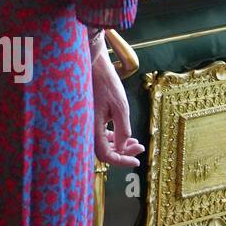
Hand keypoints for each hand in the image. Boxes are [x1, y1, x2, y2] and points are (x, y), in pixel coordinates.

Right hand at [92, 44, 144, 166]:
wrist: (93, 63)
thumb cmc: (106, 82)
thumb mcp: (120, 107)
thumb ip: (122, 130)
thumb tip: (122, 148)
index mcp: (92, 126)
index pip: (106, 155)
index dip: (122, 161)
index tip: (137, 162)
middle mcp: (86, 126)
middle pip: (104, 150)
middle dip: (123, 152)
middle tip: (139, 148)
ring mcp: (87, 121)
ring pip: (102, 142)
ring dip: (118, 144)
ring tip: (135, 142)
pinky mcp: (88, 115)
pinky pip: (99, 132)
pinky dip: (112, 136)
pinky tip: (123, 133)